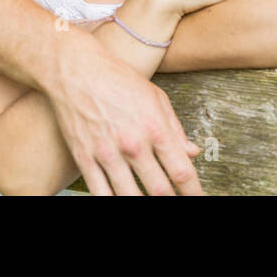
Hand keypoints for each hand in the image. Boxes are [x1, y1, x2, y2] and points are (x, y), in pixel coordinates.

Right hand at [47, 34, 202, 195]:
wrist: (77, 71)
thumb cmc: (119, 80)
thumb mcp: (156, 97)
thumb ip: (175, 128)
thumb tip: (193, 153)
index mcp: (155, 128)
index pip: (182, 171)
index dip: (194, 192)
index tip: (199, 199)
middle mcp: (133, 144)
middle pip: (159, 190)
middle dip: (171, 202)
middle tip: (177, 204)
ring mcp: (107, 154)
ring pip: (130, 198)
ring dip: (143, 205)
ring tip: (150, 205)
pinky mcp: (84, 159)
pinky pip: (100, 193)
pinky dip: (112, 203)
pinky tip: (123, 201)